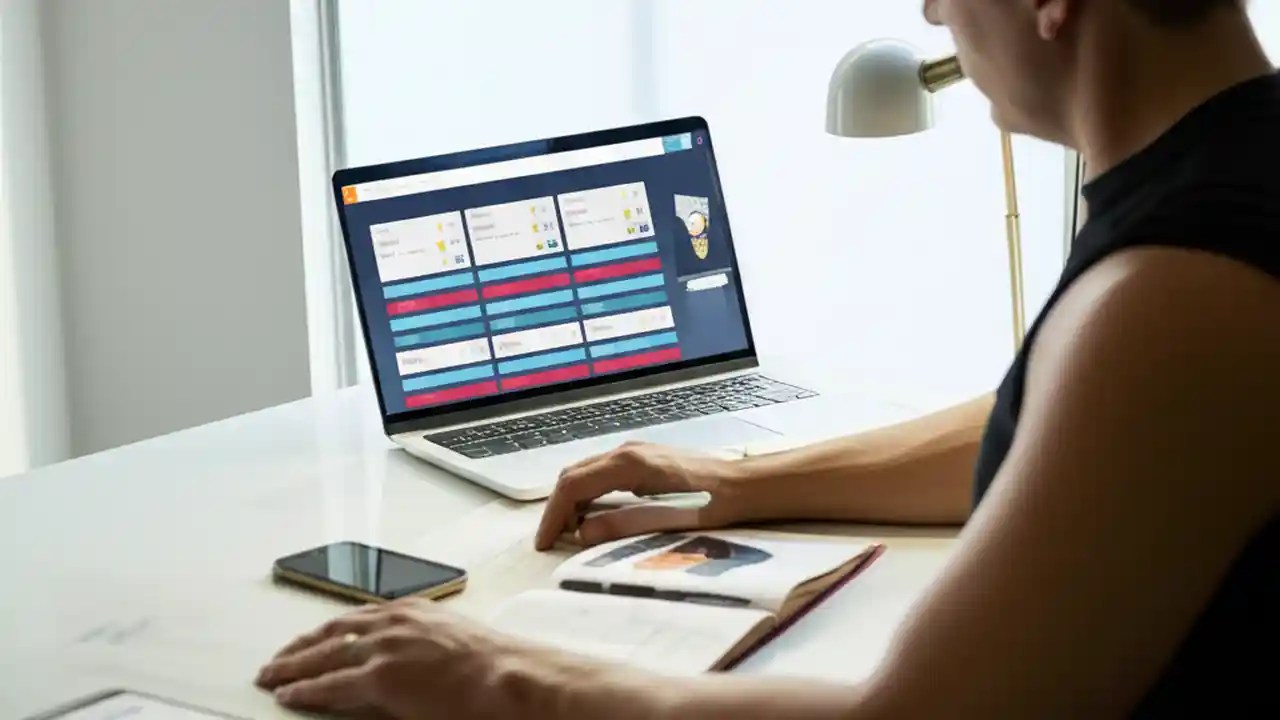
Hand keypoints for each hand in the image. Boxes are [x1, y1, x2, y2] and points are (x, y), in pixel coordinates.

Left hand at [256, 599, 656, 718]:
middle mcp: (393, 621)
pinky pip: (330, 686)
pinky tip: (288, 694)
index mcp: (412, 610)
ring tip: (271, 676)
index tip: (313, 638)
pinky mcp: (380, 677)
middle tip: (277, 658)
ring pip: (323, 656)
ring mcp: (384, 648)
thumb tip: (408, 658)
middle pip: (332, 631)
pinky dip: (305, 690)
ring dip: (292, 666)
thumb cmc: (494, 664)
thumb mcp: (453, 640)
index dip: (328, 631)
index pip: (357, 616)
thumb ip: (423, 642)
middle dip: (301, 646)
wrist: (507, 675)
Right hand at [535, 441, 753, 550]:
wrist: (745, 486)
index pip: (573, 485)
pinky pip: (603, 474)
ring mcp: (635, 452)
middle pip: (574, 474)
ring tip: (569, 533)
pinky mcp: (644, 460)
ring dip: (572, 500)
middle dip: (558, 507)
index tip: (544, 543)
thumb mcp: (667, 520)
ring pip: (587, 472)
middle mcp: (626, 451)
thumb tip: (582, 533)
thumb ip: (624, 525)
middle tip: (552, 540)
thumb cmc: (712, 505)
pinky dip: (589, 494)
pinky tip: (595, 516)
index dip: (554, 515)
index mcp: (628, 463)